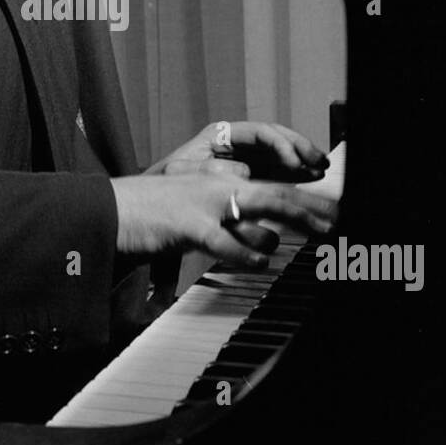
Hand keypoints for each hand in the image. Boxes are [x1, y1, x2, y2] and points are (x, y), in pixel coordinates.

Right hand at [110, 173, 336, 270]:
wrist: (106, 211)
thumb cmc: (152, 220)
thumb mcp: (198, 220)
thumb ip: (231, 228)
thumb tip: (266, 245)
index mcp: (220, 184)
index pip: (273, 188)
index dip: (306, 201)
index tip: (332, 213)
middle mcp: (217, 186)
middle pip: (277, 194)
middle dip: (313, 209)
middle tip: (339, 221)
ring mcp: (204, 203)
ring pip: (258, 211)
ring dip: (282, 231)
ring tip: (301, 241)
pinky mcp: (188, 224)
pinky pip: (224, 239)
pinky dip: (245, 251)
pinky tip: (260, 261)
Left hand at [146, 120, 328, 182]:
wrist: (155, 201)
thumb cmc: (164, 183)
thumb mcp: (182, 174)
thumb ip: (210, 170)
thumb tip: (242, 170)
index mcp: (220, 134)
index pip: (261, 132)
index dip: (281, 145)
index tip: (294, 163)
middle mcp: (236, 142)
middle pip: (276, 138)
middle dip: (299, 148)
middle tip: (317, 163)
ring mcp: (244, 157)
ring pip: (280, 153)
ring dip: (301, 160)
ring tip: (319, 169)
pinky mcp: (248, 175)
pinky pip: (277, 170)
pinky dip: (294, 174)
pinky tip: (309, 179)